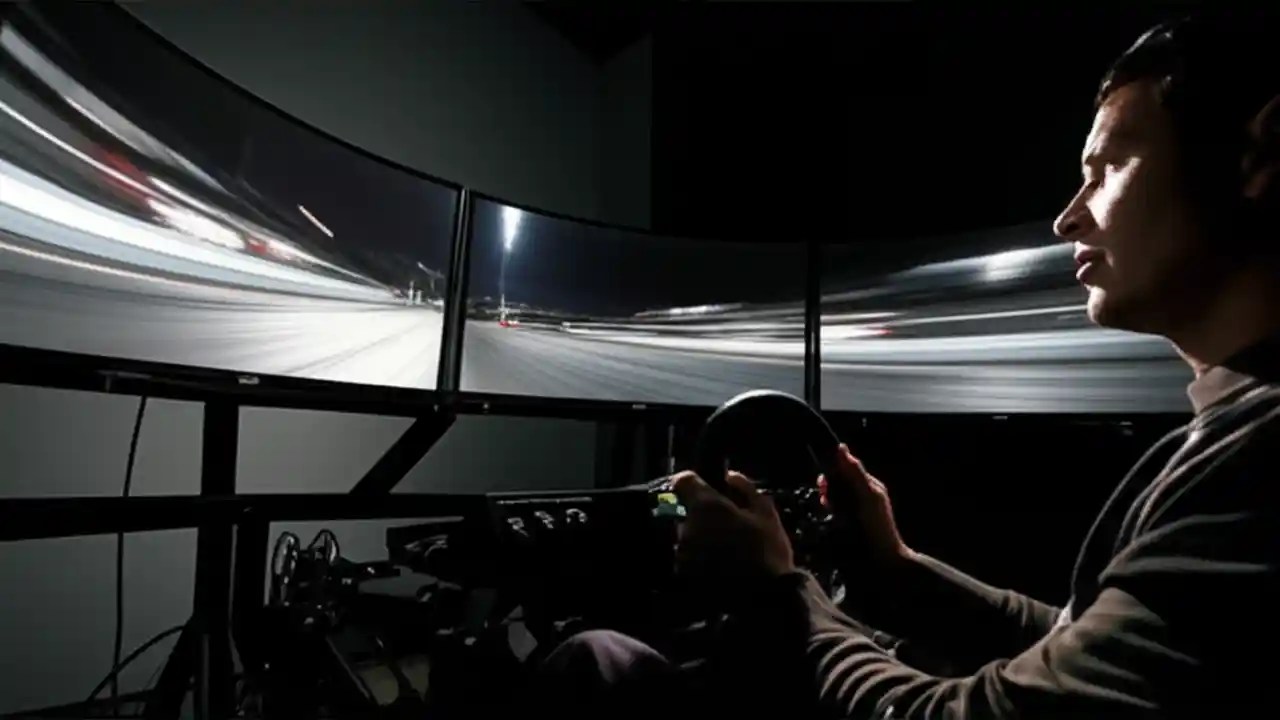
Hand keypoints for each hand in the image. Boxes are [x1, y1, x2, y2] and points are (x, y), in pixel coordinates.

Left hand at [670, 470, 795, 588]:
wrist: (764, 599)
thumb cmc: (768, 551)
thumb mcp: (766, 513)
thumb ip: (746, 488)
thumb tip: (730, 476)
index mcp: (706, 506)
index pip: (683, 481)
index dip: (694, 484)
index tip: (708, 491)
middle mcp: (687, 527)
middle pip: (687, 512)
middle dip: (703, 516)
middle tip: (728, 528)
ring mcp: (682, 552)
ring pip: (687, 536)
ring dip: (701, 539)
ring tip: (726, 551)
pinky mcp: (683, 574)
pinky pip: (688, 558)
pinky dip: (699, 559)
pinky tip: (720, 567)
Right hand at [818, 444, 915, 568]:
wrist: (881, 558)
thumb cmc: (877, 524)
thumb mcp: (867, 494)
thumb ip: (855, 472)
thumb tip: (840, 447)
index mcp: (869, 485)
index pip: (847, 468)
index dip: (835, 471)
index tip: (825, 482)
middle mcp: (862, 495)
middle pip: (840, 481)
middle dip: (831, 486)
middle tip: (827, 498)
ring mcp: (856, 510)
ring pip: (836, 495)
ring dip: (830, 499)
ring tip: (829, 509)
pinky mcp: (849, 524)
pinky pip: (835, 510)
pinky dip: (831, 510)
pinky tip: (829, 516)